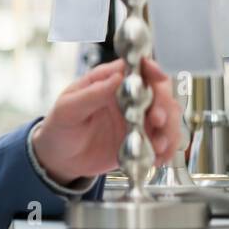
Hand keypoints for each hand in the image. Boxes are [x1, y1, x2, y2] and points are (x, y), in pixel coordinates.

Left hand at [31, 57, 182, 184]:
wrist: (59, 159)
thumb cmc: (60, 127)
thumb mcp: (68, 109)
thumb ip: (91, 94)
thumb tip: (117, 77)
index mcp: (109, 82)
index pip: (137, 69)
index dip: (151, 70)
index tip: (158, 77)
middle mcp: (129, 98)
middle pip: (159, 93)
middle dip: (164, 105)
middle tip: (156, 120)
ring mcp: (138, 119)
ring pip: (167, 118)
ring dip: (168, 130)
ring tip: (159, 145)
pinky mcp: (141, 140)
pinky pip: (162, 142)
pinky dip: (166, 149)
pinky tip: (160, 158)